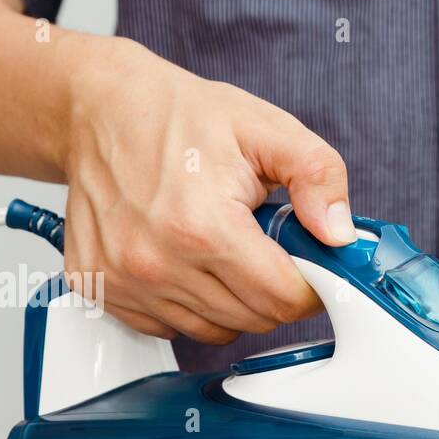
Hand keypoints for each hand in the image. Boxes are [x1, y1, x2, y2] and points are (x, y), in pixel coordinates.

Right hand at [59, 38, 357, 343]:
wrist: (99, 108)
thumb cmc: (179, 117)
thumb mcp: (266, 130)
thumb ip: (318, 178)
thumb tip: (339, 236)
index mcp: (203, 226)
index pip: (282, 299)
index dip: (309, 284)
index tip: (306, 264)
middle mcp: (156, 262)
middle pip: (253, 319)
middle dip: (272, 288)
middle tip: (261, 242)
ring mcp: (124, 280)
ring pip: (215, 330)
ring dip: (232, 299)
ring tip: (221, 245)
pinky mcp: (102, 288)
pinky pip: (172, 326)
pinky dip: (190, 303)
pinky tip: (186, 260)